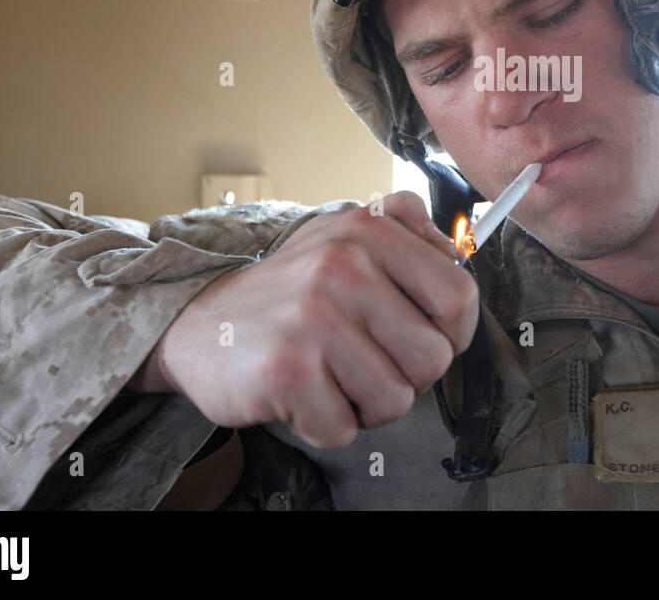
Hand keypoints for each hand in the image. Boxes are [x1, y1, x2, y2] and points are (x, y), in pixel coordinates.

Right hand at [134, 192, 477, 448]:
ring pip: (396, 400)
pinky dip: (327, 423)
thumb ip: (407, 229)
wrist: (198, 324)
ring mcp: (314, 319)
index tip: (430, 337)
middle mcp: (343, 267)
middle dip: (406, 375)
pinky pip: (346, 427)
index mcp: (368, 230)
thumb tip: (460, 249)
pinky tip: (303, 393)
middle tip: (365, 361)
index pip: (460, 296)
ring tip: (333, 376)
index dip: (455, 332)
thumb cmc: (289, 290)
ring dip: (367, 404)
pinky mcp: (286, 371)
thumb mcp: (345, 235)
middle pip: (433, 358)